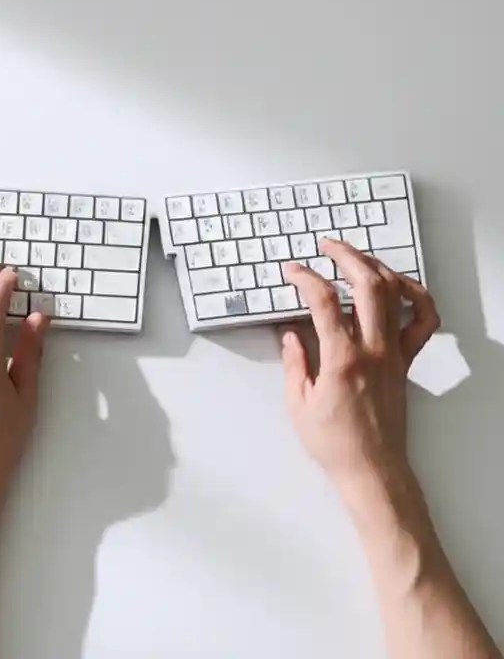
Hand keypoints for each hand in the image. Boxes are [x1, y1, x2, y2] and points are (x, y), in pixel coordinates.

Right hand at [280, 239, 439, 488]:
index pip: (323, 302)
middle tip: (327, 247)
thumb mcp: (297, 403)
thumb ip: (295, 362)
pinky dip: (417, 297)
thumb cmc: (334, 442)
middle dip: (346, 257)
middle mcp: (374, 350)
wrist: (372, 468)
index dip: (304, 278)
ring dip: (377, 268)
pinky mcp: (406, 362)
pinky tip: (399, 287)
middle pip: (368, 286)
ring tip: (358, 258)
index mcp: (342, 360)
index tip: (291, 271)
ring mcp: (395, 354)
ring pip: (397, 295)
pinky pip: (423, 321)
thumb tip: (292, 335)